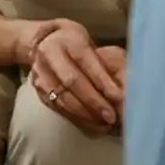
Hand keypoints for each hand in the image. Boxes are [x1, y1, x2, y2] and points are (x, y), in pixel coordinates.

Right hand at [28, 19, 123, 133]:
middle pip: (72, 81)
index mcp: (67, 40)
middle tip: (112, 116)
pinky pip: (58, 107)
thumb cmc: (75, 43)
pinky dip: (77, 118)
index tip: (118, 97)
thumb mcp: (90, 44)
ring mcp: (40, 73)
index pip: (86, 61)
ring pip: (63, 97)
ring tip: (105, 123)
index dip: (102, 80)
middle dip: (94, 101)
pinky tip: (93, 124)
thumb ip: (105, 62)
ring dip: (86, 113)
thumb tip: (126, 88)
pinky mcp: (38, 89)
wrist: (44, 41)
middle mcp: (49, 54)